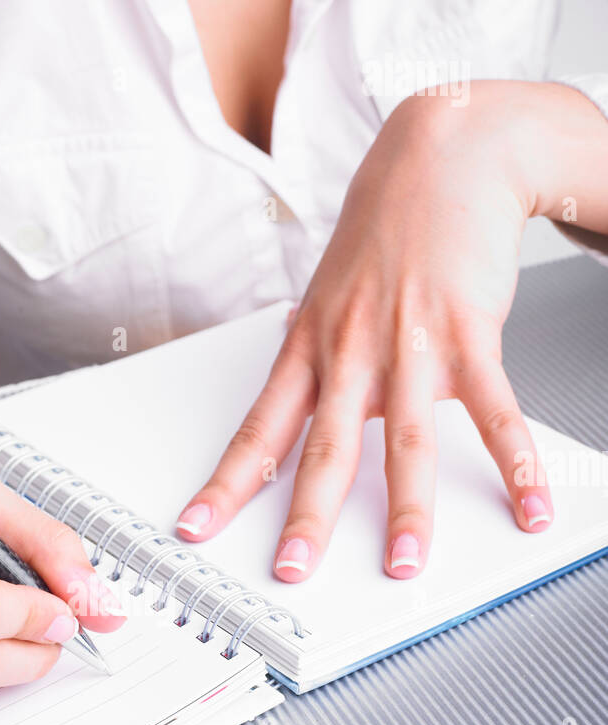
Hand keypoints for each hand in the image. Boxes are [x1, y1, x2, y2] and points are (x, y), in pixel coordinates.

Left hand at [177, 84, 575, 580]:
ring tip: (405, 562)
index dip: (226, 485)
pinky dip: (515, 462)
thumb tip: (298, 409)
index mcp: (310, 350)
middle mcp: (352, 351)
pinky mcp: (469, 331)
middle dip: (307, 517)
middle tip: (293, 569)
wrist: (444, 155)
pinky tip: (528, 503)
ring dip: (408, 508)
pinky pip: (493, 408)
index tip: (196, 529)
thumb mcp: (329, 298)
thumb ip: (316, 362)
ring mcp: (410, 343)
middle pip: (324, 448)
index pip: (257, 431)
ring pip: (405, 440)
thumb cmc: (385, 232)